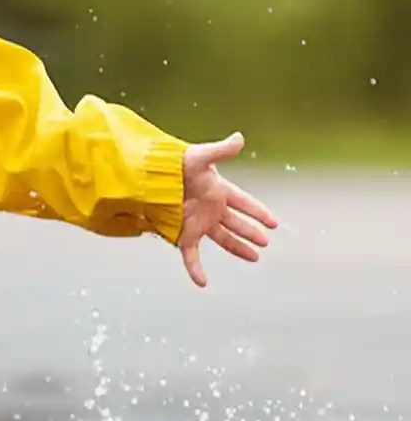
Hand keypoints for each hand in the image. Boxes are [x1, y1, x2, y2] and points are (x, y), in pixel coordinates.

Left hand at [179, 132, 277, 286]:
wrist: (148, 178)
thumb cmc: (172, 164)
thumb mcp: (199, 157)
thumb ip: (220, 151)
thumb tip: (239, 138)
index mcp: (216, 191)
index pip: (243, 202)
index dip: (258, 211)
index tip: (273, 221)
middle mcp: (209, 209)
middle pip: (235, 223)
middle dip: (251, 232)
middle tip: (265, 241)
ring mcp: (197, 223)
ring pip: (222, 239)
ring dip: (237, 248)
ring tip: (254, 257)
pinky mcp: (182, 235)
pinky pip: (191, 256)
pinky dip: (195, 269)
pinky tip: (203, 283)